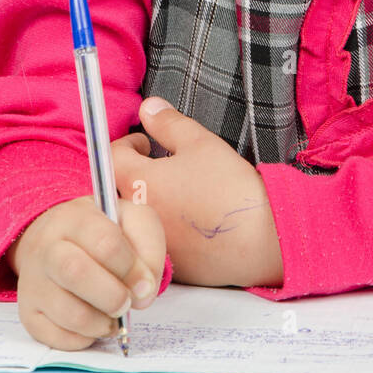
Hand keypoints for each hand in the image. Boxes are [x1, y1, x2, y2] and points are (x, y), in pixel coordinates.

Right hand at [8, 194, 165, 351]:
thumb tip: (144, 294)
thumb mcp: (132, 221)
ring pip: (68, 313)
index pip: (106, 243)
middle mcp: (47, 248)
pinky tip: (92, 324)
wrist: (55, 239)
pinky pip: (56, 338)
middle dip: (113, 296)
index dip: (132, 269)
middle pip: (76, 273)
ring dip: (101, 323)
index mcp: (76, 219)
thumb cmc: (102, 232)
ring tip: (111, 316)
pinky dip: (83, 339)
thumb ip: (148, 247)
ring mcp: (33, 282)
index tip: (144, 284)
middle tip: (126, 303)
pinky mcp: (28, 312)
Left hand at [111, 100, 283, 288]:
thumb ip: (168, 123)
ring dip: (149, 200)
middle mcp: (137, 216)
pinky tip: (189, 220)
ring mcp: (150, 242)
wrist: (261, 237)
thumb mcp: (200, 142)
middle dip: (135, 172)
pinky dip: (165, 227)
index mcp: (139, 182)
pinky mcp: (168, 264)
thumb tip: (148, 108)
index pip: (110, 157)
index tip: (146, 143)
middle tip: (161, 164)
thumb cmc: (231, 188)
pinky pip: (154, 241)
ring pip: (136, 216)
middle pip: (119, 188)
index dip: (128, 143)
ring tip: (177, 192)